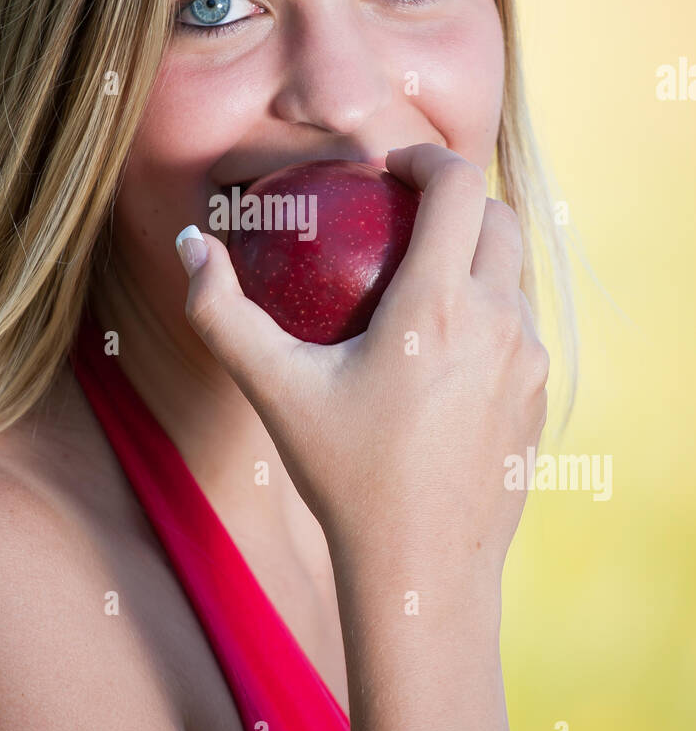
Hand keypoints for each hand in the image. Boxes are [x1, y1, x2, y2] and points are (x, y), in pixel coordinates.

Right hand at [176, 143, 548, 590]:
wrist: (426, 573)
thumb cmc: (345, 477)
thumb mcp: (276, 391)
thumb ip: (223, 313)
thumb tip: (190, 244)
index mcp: (440, 306)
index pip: (456, 185)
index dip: (426, 157)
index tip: (391, 169)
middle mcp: (500, 321)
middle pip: (496, 218)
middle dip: (455, 198)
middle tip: (404, 215)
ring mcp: (529, 361)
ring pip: (513, 275)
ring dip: (473, 258)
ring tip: (418, 282)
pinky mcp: (540, 397)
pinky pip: (519, 329)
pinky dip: (486, 313)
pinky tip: (440, 351)